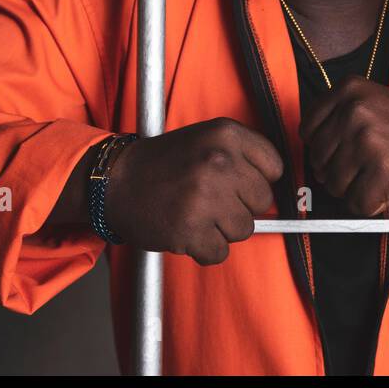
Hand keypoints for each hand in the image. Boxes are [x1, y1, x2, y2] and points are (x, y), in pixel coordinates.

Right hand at [103, 118, 283, 264]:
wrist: (114, 181)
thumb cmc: (163, 163)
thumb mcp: (206, 138)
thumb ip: (242, 155)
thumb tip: (274, 186)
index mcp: (226, 134)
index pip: (274, 167)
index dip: (257, 179)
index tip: (238, 182)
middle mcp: (219, 162)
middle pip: (262, 201)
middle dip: (240, 205)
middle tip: (210, 199)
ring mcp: (205, 197)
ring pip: (244, 229)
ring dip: (222, 228)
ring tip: (196, 212)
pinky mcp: (190, 230)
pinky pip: (220, 252)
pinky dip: (205, 249)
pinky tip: (187, 229)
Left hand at [298, 76, 388, 216]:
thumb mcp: (376, 104)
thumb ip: (340, 118)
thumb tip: (311, 150)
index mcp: (351, 90)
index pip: (307, 128)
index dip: (324, 148)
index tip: (344, 152)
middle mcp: (356, 112)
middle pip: (318, 160)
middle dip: (339, 173)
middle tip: (369, 168)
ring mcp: (369, 142)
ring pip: (334, 185)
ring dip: (356, 190)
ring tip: (383, 175)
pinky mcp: (383, 173)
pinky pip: (357, 205)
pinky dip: (372, 206)